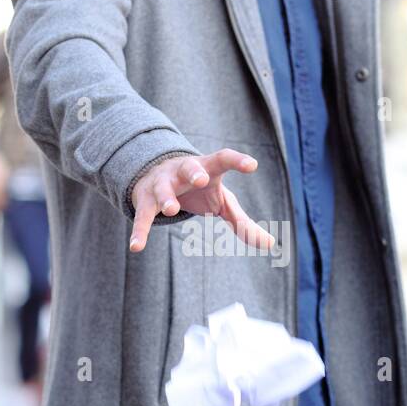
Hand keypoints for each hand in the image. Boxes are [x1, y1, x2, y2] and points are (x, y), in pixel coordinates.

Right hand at [129, 148, 275, 252]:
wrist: (158, 176)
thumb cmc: (200, 190)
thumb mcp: (222, 202)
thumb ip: (243, 222)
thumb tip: (270, 244)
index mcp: (207, 168)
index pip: (223, 159)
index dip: (238, 161)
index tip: (252, 165)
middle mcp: (183, 171)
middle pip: (189, 168)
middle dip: (194, 172)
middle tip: (200, 179)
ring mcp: (162, 183)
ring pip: (162, 189)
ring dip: (166, 198)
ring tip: (172, 210)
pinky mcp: (146, 200)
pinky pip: (143, 215)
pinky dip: (139, 231)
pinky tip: (136, 247)